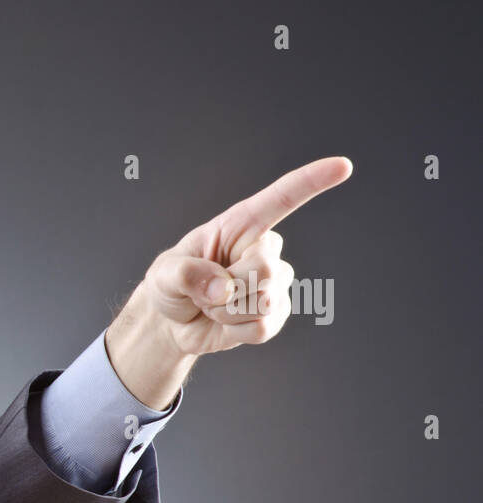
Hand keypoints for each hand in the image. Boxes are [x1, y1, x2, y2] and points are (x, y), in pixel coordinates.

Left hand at [104, 156, 352, 409]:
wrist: (172, 322)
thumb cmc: (170, 285)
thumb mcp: (164, 273)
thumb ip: (186, 275)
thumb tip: (224, 289)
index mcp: (241, 225)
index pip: (282, 199)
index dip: (312, 182)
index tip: (342, 166)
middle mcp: (264, 251)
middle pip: (265, 270)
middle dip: (227, 289)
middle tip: (205, 291)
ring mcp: (274, 284)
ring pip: (263, 302)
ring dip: (226, 312)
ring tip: (212, 305)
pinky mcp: (274, 314)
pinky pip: (262, 327)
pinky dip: (235, 331)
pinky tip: (226, 322)